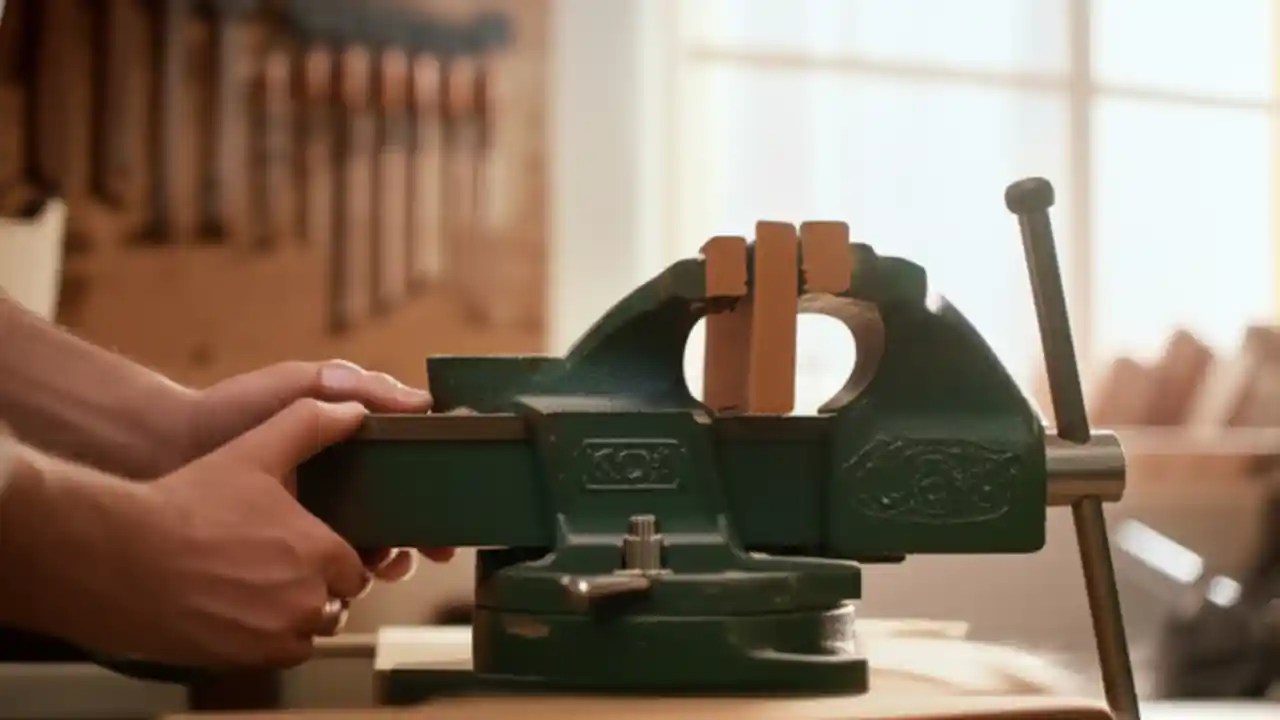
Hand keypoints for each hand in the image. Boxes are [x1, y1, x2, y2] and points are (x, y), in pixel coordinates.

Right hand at [1, 400, 374, 666]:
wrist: (119, 555)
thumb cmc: (187, 502)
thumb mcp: (253, 451)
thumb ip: (310, 426)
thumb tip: (355, 409)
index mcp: (319, 551)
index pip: (356, 568)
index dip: (336, 557)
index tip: (311, 546)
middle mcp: (306, 599)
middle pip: (336, 601)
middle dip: (320, 586)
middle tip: (284, 564)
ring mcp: (276, 634)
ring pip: (311, 630)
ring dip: (298, 615)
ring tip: (263, 586)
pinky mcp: (245, 659)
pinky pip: (281, 654)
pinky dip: (272, 639)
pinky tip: (244, 610)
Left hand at [176, 360, 453, 574]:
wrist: (163, 449)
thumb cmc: (231, 409)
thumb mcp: (297, 384)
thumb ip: (353, 386)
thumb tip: (420, 401)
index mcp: (349, 443)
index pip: (408, 461)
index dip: (438, 477)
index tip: (460, 494)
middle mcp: (341, 481)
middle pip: (402, 508)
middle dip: (426, 529)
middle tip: (437, 547)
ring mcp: (318, 515)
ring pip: (376, 541)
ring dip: (397, 553)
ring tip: (395, 560)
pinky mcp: (290, 547)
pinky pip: (335, 565)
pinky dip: (358, 571)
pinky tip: (364, 572)